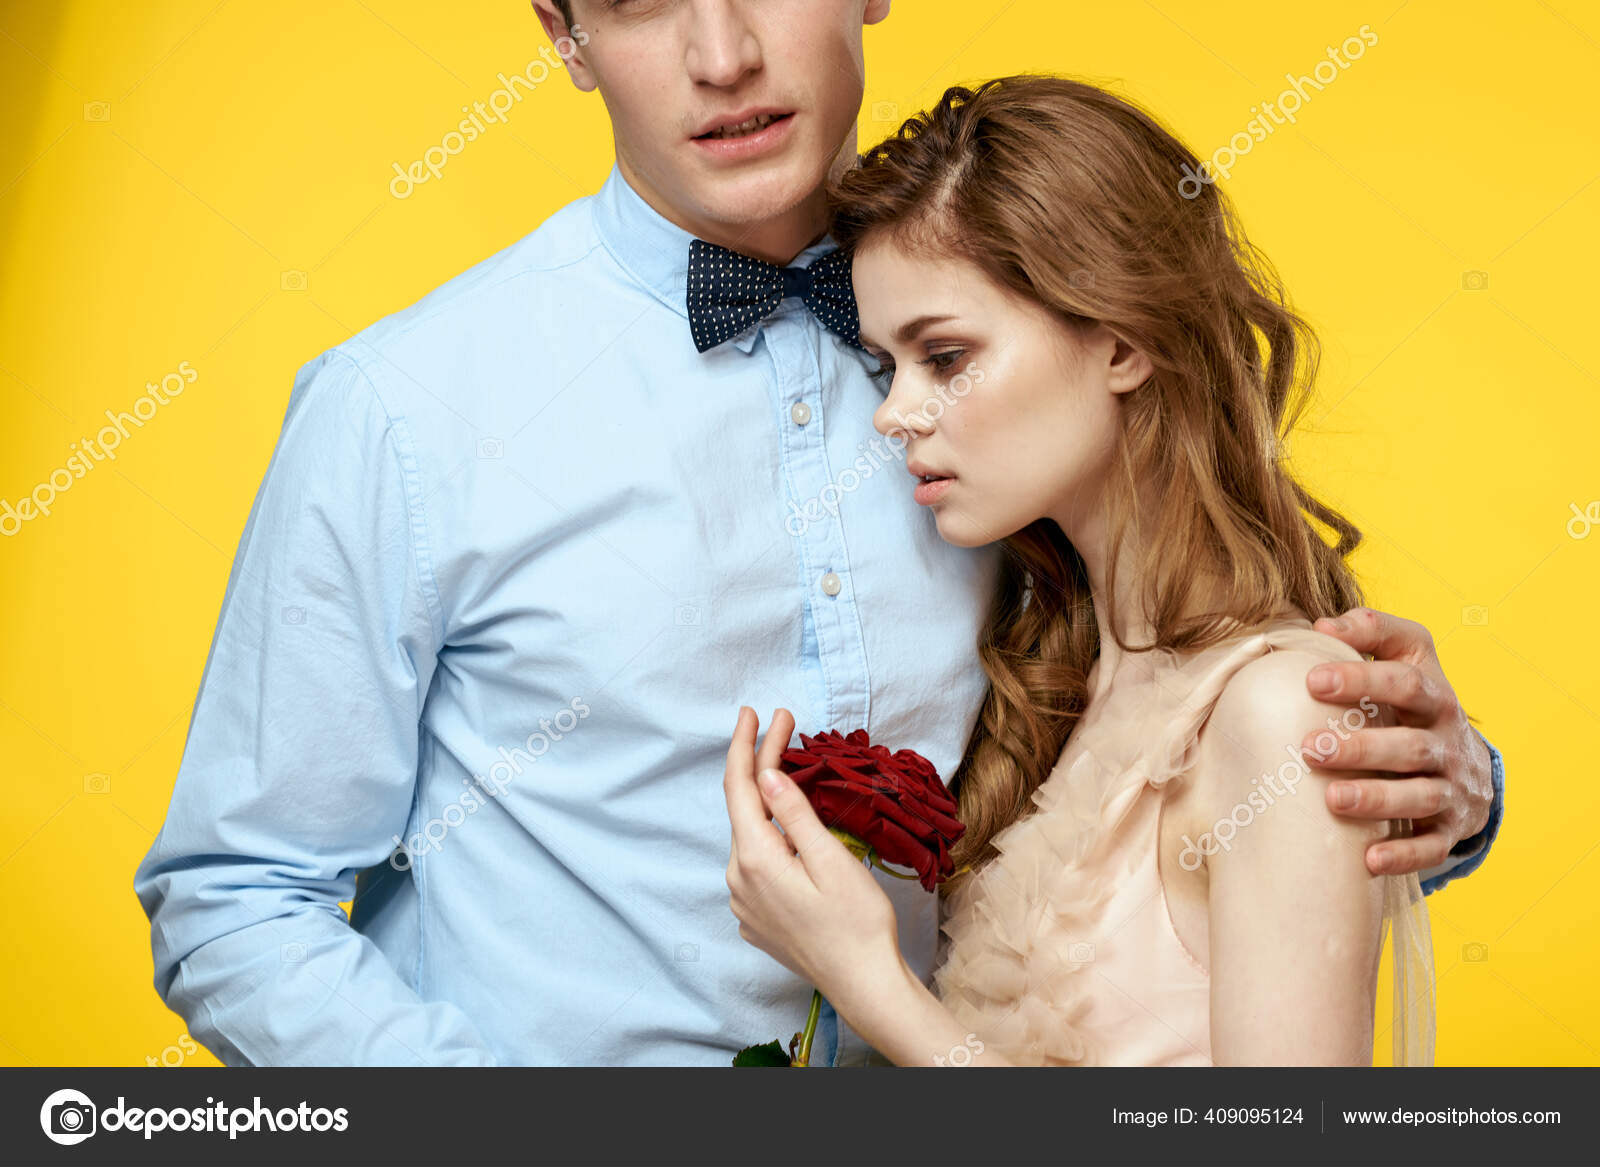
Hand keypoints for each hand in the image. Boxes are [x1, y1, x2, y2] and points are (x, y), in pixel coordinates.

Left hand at [723, 706, 905, 1005]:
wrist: (864, 985)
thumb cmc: (858, 923)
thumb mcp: (831, 859)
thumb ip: (794, 814)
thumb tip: (764, 776)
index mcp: (756, 860)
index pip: (740, 787)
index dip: (747, 745)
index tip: (758, 711)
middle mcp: (739, 881)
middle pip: (743, 808)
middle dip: (759, 764)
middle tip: (782, 725)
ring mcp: (744, 903)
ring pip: (749, 836)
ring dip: (764, 800)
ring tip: (787, 767)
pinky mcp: (757, 919)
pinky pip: (756, 865)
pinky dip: (769, 836)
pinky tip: (789, 827)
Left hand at [1307, 606, 1493, 876]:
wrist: (1469, 763)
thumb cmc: (1415, 702)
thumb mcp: (1407, 657)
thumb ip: (1370, 633)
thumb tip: (1322, 626)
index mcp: (1434, 697)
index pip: (1405, 682)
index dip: (1362, 679)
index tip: (1312, 680)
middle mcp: (1446, 742)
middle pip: (1410, 746)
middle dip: (1362, 748)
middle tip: (1309, 748)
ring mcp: (1451, 788)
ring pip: (1421, 797)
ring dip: (1377, 799)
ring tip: (1332, 800)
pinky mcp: (1448, 828)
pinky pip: (1431, 846)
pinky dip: (1404, 855)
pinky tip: (1369, 859)